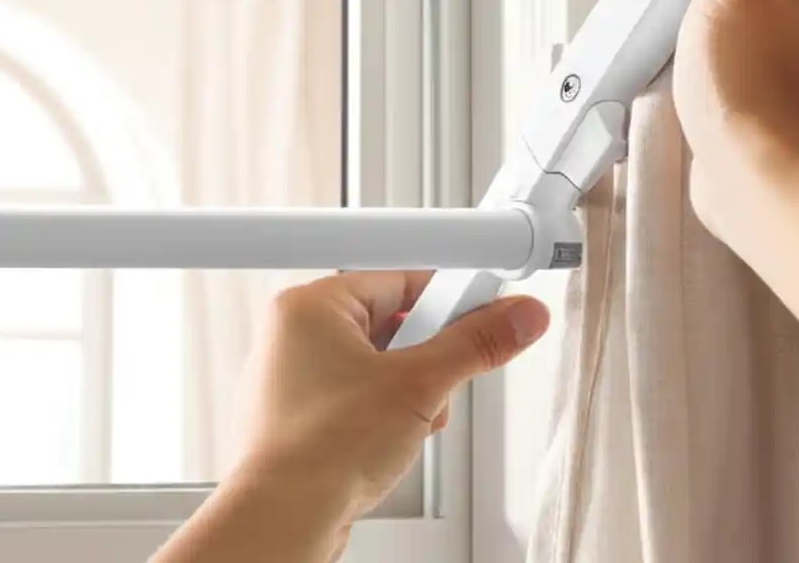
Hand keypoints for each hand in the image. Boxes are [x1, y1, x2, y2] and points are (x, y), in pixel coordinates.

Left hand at [237, 272, 548, 521]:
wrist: (283, 519)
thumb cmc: (319, 450)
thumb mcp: (419, 385)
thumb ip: (475, 345)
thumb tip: (515, 318)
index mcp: (310, 307)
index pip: (398, 279)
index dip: (448, 298)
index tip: (483, 310)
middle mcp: (293, 337)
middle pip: (391, 324)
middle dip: (427, 358)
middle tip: (439, 379)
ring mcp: (293, 380)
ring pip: (377, 367)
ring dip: (410, 393)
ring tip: (410, 420)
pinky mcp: (301, 420)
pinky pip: (358, 400)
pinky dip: (384, 417)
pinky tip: (390, 441)